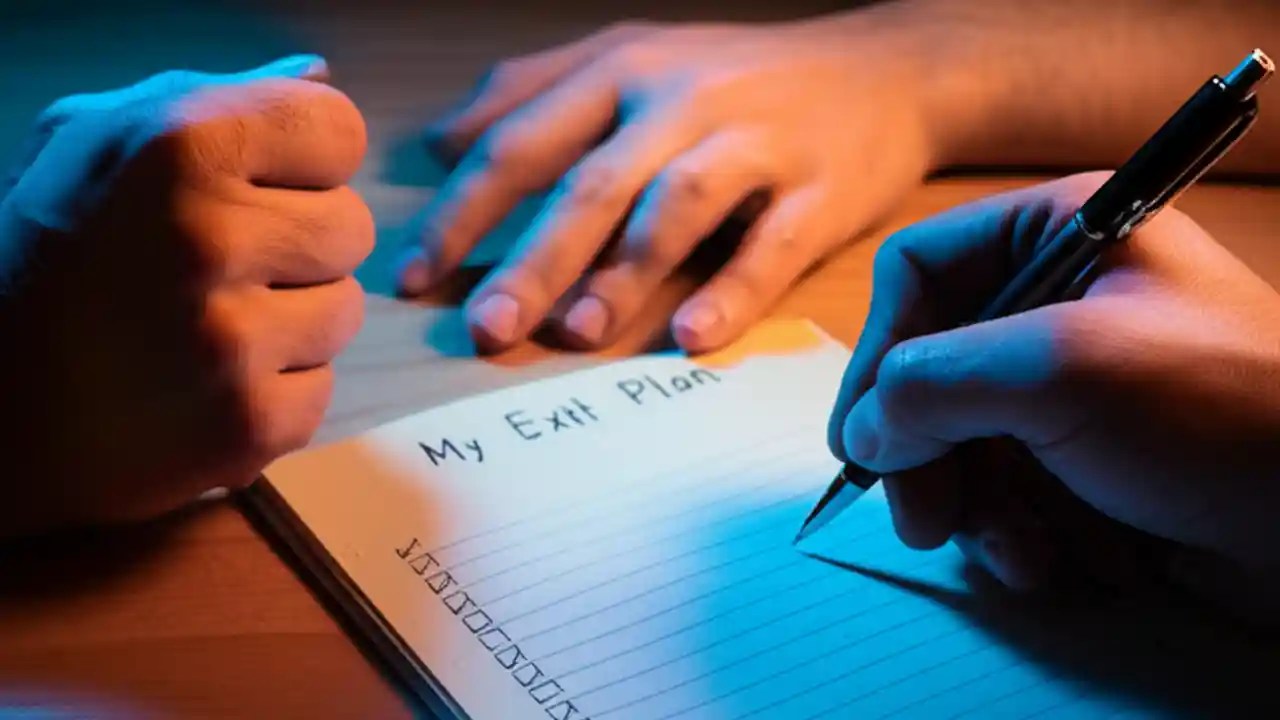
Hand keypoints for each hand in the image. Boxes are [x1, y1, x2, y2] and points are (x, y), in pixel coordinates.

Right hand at [0, 55, 371, 535]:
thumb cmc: (46, 260)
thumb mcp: (100, 146)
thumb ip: (218, 100)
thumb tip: (316, 75)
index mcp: (183, 145)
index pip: (338, 130)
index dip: (304, 162)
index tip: (258, 188)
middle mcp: (213, 235)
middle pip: (352, 226)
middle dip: (298, 247)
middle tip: (217, 269)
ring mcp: (234, 339)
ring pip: (345, 310)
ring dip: (293, 322)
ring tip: (209, 329)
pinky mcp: (252, 423)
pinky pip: (322, 388)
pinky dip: (275, 392)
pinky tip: (206, 386)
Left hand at [398, 14, 941, 352]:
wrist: (882, 68)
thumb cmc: (735, 74)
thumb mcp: (628, 52)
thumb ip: (530, 87)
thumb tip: (440, 141)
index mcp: (621, 70)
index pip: (524, 142)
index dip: (465, 211)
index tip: (416, 277)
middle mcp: (681, 101)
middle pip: (592, 183)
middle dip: (533, 258)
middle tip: (487, 328)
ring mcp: (754, 143)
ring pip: (677, 207)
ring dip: (623, 273)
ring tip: (575, 332)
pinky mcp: (817, 192)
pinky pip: (770, 246)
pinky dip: (732, 290)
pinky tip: (693, 334)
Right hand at [827, 173, 1279, 615]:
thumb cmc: (1221, 412)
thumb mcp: (1060, 370)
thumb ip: (931, 385)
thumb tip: (862, 433)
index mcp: (1060, 236)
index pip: (919, 273)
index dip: (879, 351)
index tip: (865, 436)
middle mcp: (1060, 303)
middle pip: (931, 370)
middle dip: (926, 454)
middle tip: (923, 522)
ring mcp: (1075, 385)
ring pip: (963, 442)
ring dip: (976, 508)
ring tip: (1019, 551)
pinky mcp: (1091, 459)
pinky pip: (1009, 490)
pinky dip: (1017, 532)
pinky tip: (1056, 561)